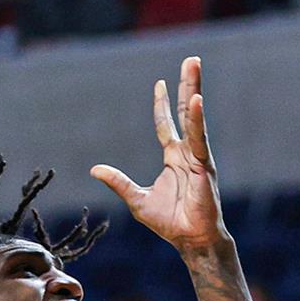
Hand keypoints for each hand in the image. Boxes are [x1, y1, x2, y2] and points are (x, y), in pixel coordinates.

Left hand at [92, 57, 227, 253]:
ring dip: (194, 90)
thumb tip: (95, 169)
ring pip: (195, 117)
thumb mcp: (136, 199)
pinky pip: (199, 139)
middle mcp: (187, 152)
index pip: (167, 124)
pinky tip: (196, 101)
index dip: (163, 103)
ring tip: (194, 65)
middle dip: (188, 85)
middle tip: (191, 60)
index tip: (160, 83)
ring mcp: (198, 157)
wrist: (190, 240)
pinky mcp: (204, 166)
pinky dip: (197, 120)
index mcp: (174, 158)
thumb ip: (118, 182)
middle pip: (186, 111)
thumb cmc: (169, 222)